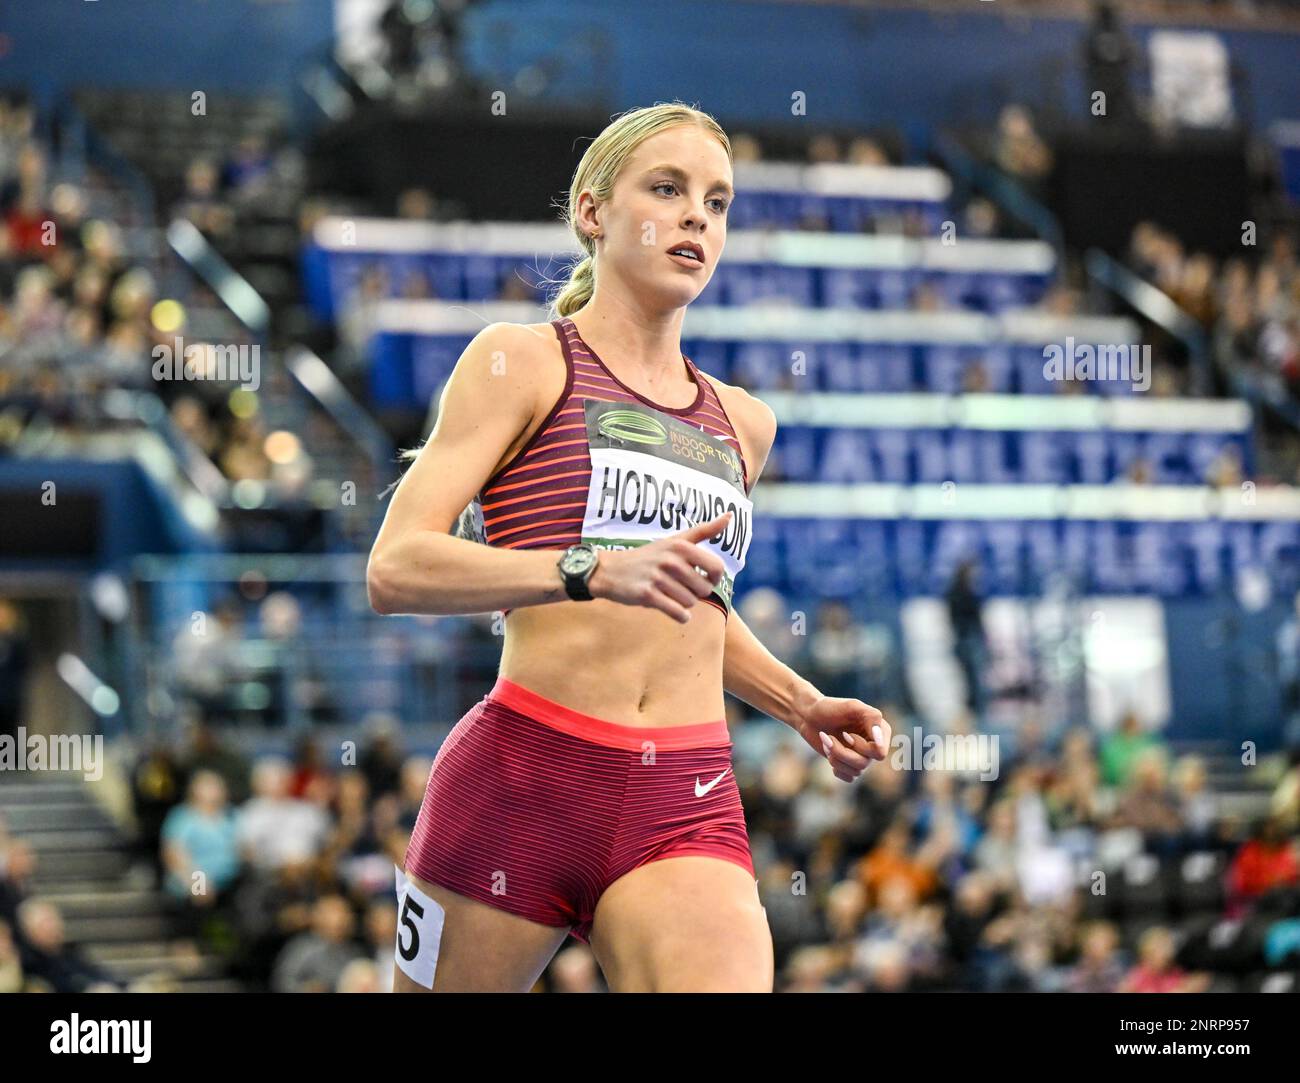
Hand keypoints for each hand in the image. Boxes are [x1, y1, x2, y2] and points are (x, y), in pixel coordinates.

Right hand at [587, 511, 731, 622]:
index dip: (714, 578)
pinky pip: (678, 614)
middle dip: (695, 592)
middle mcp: (671, 560)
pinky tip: (671, 609)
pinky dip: (679, 616)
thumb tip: (730, 515)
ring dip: (683, 604)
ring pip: (691, 603)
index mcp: (681, 546)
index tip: (704, 578)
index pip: (717, 567)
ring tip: (669, 594)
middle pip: (704, 589)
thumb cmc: (648, 557)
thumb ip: (704, 530)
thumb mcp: (674, 540)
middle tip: (679, 586)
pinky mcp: (647, 595)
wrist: (610, 570)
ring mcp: (658, 578)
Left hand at [796, 696, 891, 782]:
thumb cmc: (831, 708)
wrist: (810, 715)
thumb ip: (872, 717)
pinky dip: (836, 767)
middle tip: (829, 737)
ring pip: (856, 772)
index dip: (861, 747)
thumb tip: (880, 743)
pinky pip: (849, 778)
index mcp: (881, 731)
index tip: (846, 733)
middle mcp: (874, 746)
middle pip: (864, 763)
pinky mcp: (849, 766)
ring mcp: (862, 757)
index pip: (879, 753)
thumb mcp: (852, 706)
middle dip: (842, 751)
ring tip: (827, 741)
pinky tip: (829, 753)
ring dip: (835, 756)